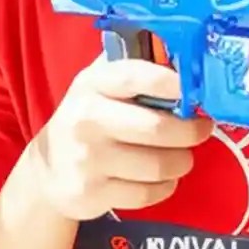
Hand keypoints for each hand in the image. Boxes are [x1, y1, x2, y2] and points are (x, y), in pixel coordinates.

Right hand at [30, 57, 212, 221]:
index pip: (134, 76)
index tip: (196, 89)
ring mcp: (87, 159)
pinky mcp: (93, 193)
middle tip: (201, 129)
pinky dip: (165, 186)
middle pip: (157, 128)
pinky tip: (161, 178)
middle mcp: (86, 120)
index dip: (172, 82)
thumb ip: (133, 68)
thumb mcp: (97, 85)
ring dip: (181, 161)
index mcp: (91, 85)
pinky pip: (148, 193)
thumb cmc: (86, 120)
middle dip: (190, 131)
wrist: (48, 170)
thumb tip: (182, 56)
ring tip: (180, 156)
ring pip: (159, 164)